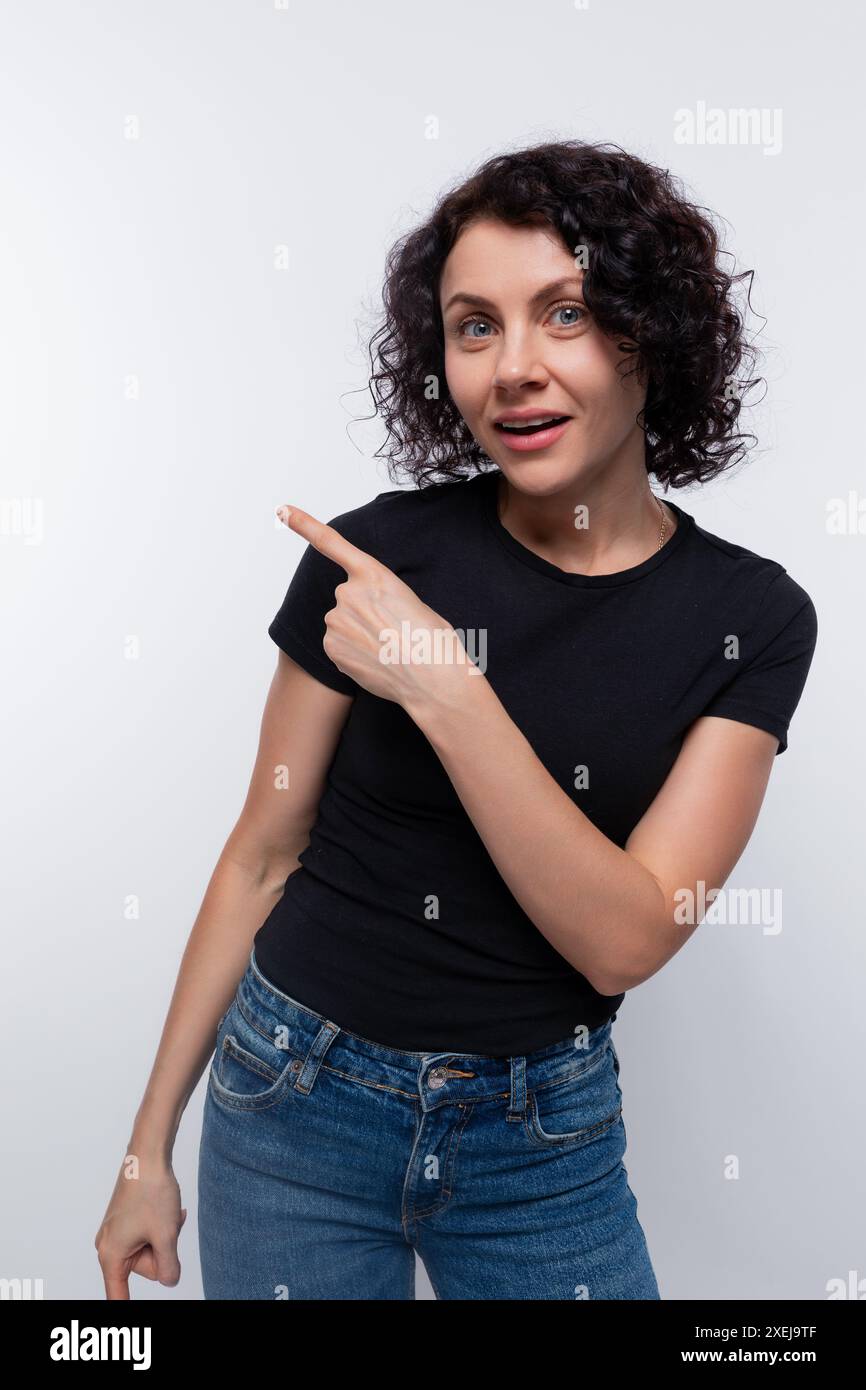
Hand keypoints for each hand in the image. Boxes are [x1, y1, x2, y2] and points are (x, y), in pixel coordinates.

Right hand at [94, 1155, 186, 1298]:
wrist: (147, 1155)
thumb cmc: (152, 1192)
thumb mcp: (166, 1235)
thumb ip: (168, 1267)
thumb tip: (170, 1281)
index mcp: (112, 1255)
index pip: (117, 1295)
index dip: (125, 1308)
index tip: (124, 1316)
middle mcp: (108, 1245)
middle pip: (143, 1269)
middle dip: (162, 1252)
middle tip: (169, 1228)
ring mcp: (116, 1232)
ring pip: (148, 1249)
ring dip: (165, 1236)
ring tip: (169, 1215)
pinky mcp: (125, 1220)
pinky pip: (147, 1235)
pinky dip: (161, 1227)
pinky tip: (170, 1211)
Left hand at [275, 504, 472, 709]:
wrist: (431, 677)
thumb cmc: (430, 640)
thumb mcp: (408, 600)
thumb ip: (378, 596)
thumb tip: (364, 617)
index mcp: (373, 574)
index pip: (331, 543)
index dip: (303, 525)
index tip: (283, 510)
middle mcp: (348, 593)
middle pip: (346, 599)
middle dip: (363, 614)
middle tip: (391, 630)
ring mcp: (336, 621)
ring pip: (341, 624)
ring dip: (358, 635)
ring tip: (387, 648)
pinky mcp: (331, 648)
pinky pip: (338, 647)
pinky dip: (353, 654)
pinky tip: (375, 660)